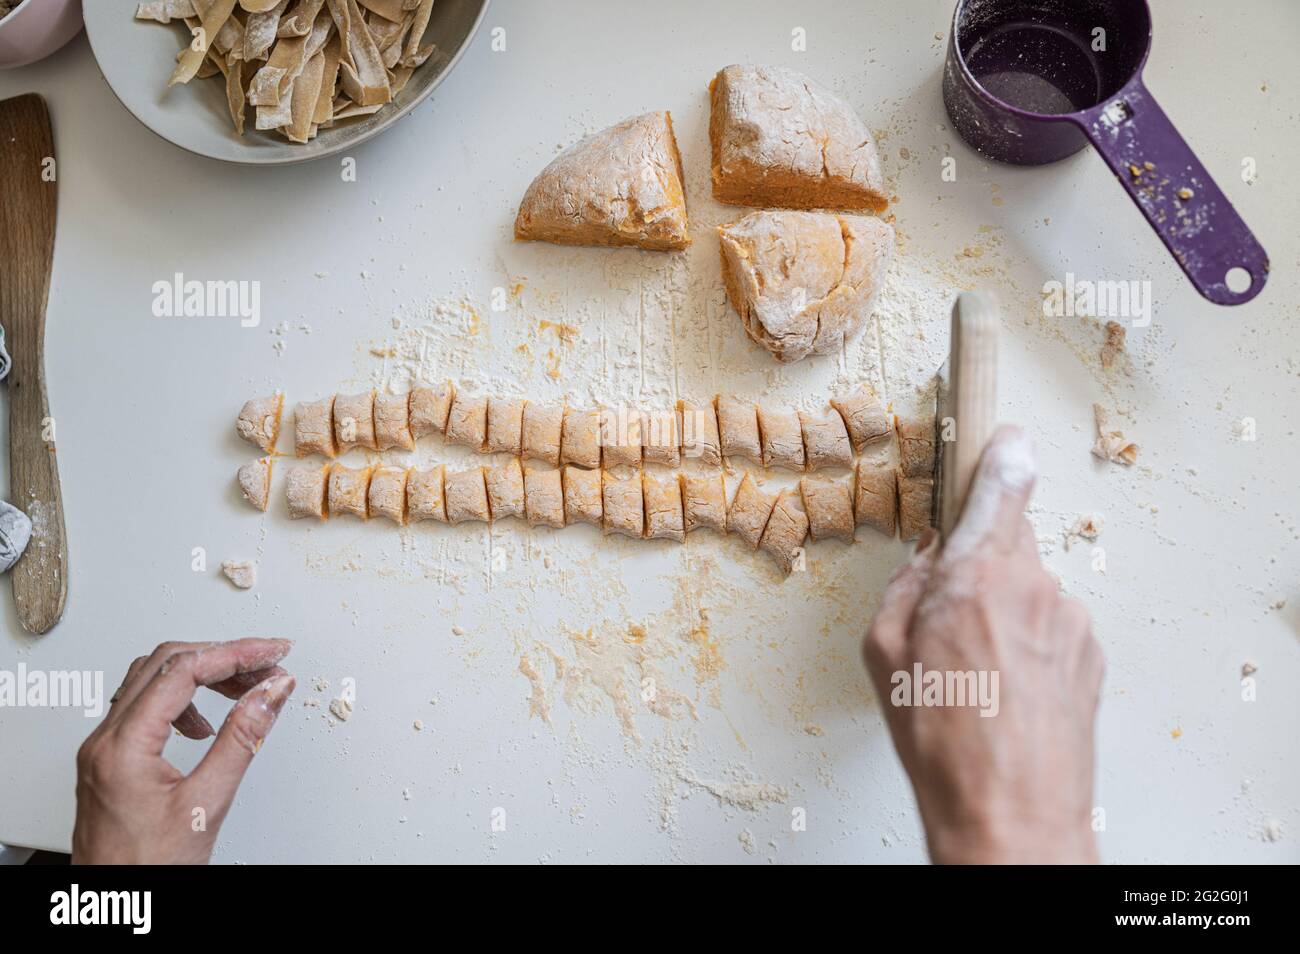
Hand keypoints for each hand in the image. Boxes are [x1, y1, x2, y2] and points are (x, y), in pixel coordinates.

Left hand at [72, 638, 294, 863]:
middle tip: (268, 664)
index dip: (235, 654)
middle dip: (222, 657)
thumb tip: (271, 692)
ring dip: (202, 674)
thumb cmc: (147, 870)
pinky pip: (142, 707)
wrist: (116, 905)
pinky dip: (181, 699)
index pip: (182, 670)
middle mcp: (104, 741)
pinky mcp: (110, 760)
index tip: (272, 653)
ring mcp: (103, 749)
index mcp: (123, 747)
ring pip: (151, 680)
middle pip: (165, 664)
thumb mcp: (207, 803)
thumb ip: (242, 739)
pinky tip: (204, 722)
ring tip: (245, 686)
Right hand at [863, 426, 1103, 863]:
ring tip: (976, 673)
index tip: (1005, 436)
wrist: (1011, 813)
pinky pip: (1052, 626)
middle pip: (1009, 543)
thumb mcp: (883, 653)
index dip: (1003, 454)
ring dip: (1004, 612)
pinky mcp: (1091, 654)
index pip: (1001, 486)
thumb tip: (929, 558)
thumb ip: (906, 587)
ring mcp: (1069, 621)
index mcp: (975, 574)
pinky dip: (1029, 644)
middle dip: (981, 565)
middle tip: (951, 616)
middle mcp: (1033, 587)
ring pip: (1029, 589)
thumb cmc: (941, 741)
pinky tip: (1005, 689)